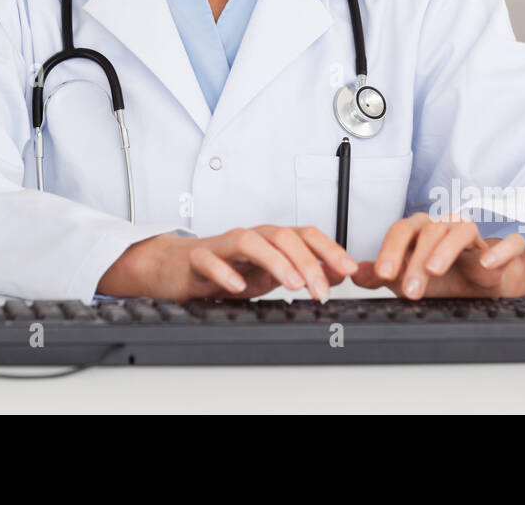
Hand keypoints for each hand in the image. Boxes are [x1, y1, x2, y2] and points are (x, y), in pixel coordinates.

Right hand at [98, 225, 358, 300]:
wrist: (175, 268)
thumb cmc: (225, 269)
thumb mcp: (269, 274)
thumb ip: (302, 270)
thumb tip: (338, 272)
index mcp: (270, 240)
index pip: (305, 234)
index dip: (329, 249)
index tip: (349, 270)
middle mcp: (250, 237)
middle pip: (282, 236)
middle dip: (307, 261)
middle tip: (321, 290)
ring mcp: (223, 246)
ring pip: (250, 241)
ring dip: (274, 260)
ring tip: (291, 283)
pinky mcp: (197, 258)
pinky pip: (210, 259)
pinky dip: (225, 271)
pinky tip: (238, 286)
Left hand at [350, 212, 524, 298]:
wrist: (479, 286)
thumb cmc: (441, 277)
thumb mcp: (406, 278)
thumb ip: (380, 274)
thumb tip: (353, 274)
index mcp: (421, 230)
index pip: (402, 231)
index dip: (391, 250)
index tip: (383, 273)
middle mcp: (446, 226)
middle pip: (429, 232)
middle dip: (415, 260)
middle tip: (408, 290)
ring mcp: (475, 236)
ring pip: (461, 231)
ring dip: (446, 250)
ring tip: (433, 271)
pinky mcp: (503, 251)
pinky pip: (508, 244)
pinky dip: (500, 251)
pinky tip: (487, 262)